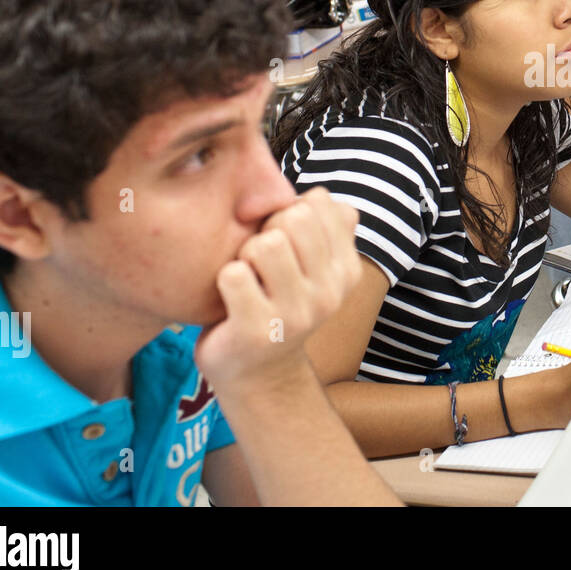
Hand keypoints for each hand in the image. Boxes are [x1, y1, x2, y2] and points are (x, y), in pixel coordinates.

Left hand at [195, 188, 362, 394]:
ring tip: (247, 278)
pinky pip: (234, 275)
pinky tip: (230, 299)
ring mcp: (296, 315)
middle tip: (259, 261)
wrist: (257, 374)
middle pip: (293, 218)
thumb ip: (323, 227)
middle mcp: (330, 293)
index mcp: (346, 271)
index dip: (289, 211)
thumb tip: (322, 195)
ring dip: (245, 255)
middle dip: (267, 229)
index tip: (285, 241)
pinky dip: (224, 280)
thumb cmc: (277, 304)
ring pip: (266, 244)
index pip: (319, 204)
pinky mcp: (257, 332)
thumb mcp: (310, 267)